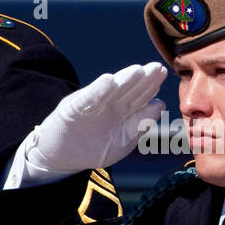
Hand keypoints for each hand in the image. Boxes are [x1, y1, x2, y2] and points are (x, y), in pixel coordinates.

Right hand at [25, 62, 166, 175]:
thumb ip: (139, 124)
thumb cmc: (93, 149)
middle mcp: (109, 105)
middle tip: (157, 67)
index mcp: (122, 111)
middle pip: (129, 90)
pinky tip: (108, 80)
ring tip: (138, 70)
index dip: (151, 85)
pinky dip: (98, 90)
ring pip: (111, 91)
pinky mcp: (74, 109)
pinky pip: (88, 99)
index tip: (162, 74)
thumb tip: (160, 105)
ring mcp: (92, 105)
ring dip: (124, 80)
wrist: (61, 157)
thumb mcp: (121, 141)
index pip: (140, 96)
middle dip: (143, 79)